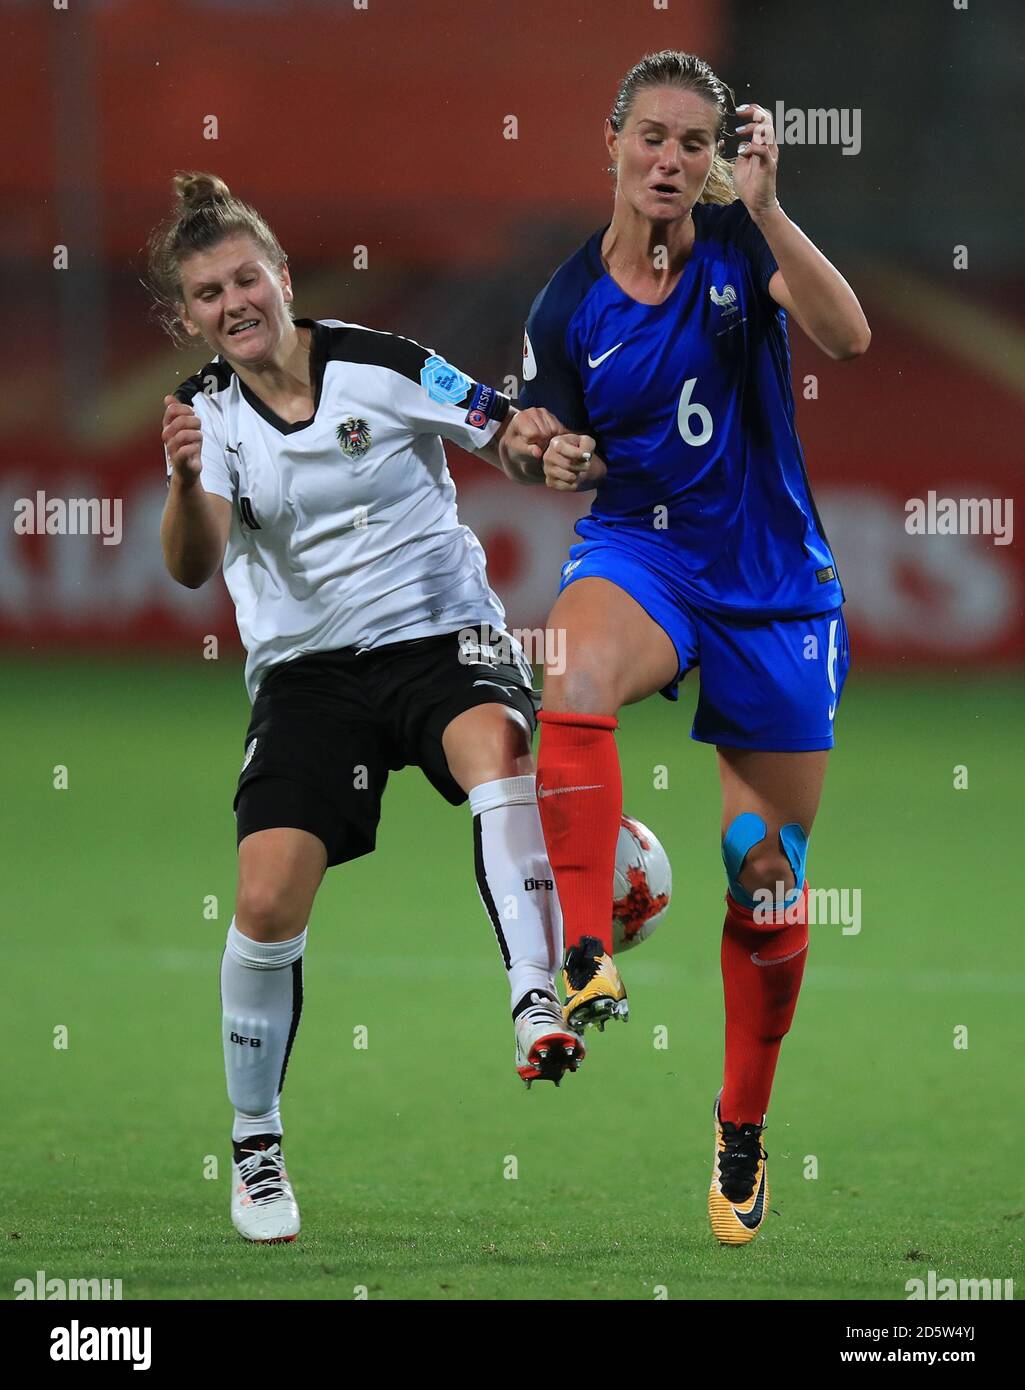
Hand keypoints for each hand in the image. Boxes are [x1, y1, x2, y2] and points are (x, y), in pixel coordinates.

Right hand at [162, 395, 202, 484]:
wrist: (186, 470)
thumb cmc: (185, 448)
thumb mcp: (184, 428)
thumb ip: (177, 412)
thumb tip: (168, 397)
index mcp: (168, 426)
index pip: (173, 410)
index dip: (185, 409)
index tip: (192, 414)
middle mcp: (168, 436)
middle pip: (181, 420)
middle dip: (194, 422)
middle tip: (196, 429)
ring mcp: (173, 448)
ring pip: (184, 434)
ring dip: (196, 436)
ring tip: (197, 441)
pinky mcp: (179, 460)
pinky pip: (185, 450)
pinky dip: (193, 448)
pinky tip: (195, 449)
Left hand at [499, 406, 565, 473]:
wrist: (515, 431)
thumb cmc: (514, 441)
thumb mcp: (517, 447)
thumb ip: (527, 450)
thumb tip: (538, 453)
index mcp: (521, 418)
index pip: (536, 434)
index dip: (535, 444)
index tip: (531, 446)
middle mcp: (533, 411)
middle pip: (547, 432)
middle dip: (543, 442)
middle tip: (537, 445)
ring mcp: (543, 411)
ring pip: (556, 430)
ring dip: (551, 439)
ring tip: (541, 441)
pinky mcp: (551, 414)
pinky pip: (560, 428)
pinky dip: (556, 435)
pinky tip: (548, 438)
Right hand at [543, 433, 604, 491]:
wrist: (575, 461)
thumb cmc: (579, 449)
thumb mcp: (587, 442)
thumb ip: (587, 445)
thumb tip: (585, 455)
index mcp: (555, 443)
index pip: (561, 448)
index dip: (576, 453)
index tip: (588, 456)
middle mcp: (548, 456)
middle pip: (567, 464)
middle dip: (582, 466)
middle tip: (587, 464)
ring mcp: (547, 470)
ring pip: (568, 477)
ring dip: (578, 475)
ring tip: (579, 470)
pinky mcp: (550, 482)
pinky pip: (566, 486)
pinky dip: (574, 484)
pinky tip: (573, 477)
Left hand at [732, 103, 779, 221]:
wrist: (757, 203)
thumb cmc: (750, 185)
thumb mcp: (741, 164)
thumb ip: (741, 152)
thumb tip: (736, 142)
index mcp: (763, 144)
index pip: (762, 120)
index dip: (752, 111)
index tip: (739, 110)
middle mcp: (769, 146)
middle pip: (767, 119)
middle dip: (754, 111)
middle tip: (739, 111)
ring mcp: (770, 155)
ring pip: (767, 131)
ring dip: (752, 127)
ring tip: (739, 131)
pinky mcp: (768, 165)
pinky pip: (763, 150)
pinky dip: (751, 147)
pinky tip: (741, 151)